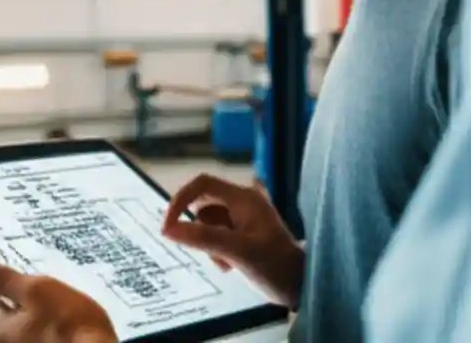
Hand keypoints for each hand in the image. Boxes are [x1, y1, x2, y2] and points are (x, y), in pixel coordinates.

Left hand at [0, 258, 117, 342]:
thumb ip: (3, 279)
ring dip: (42, 318)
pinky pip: (42, 339)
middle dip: (28, 303)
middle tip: (54, 294)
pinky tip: (68, 326)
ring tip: (65, 309)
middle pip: (11, 316)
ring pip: (28, 328)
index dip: (15, 284)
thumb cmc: (68, 323)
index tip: (35, 279)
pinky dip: (51, 332)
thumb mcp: (37, 291)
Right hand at [162, 174, 304, 308]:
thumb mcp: (238, 251)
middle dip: (198, 229)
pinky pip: (217, 235)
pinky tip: (231, 266)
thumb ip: (203, 239)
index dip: (180, 199)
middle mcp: (243, 202)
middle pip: (203, 204)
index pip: (202, 184)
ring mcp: (244, 218)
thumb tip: (168, 230)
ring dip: (208, 244)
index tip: (168, 226)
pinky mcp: (243, 234)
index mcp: (244, 198)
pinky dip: (216, 250)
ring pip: (208, 223)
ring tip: (225, 263)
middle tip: (200, 249)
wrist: (302, 286)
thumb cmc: (275, 266)